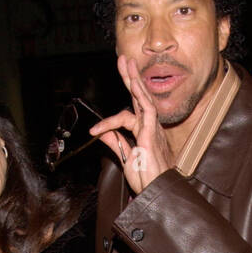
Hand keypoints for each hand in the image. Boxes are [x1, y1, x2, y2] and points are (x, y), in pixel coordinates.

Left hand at [89, 56, 172, 193]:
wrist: (157, 192)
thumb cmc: (147, 179)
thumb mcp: (127, 157)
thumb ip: (116, 142)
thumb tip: (102, 132)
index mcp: (145, 133)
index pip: (129, 115)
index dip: (109, 120)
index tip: (94, 131)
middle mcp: (150, 128)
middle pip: (140, 97)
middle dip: (131, 78)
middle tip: (124, 60)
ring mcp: (152, 130)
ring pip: (143, 99)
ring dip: (134, 81)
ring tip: (127, 64)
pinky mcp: (152, 135)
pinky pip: (145, 112)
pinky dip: (133, 104)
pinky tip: (127, 93)